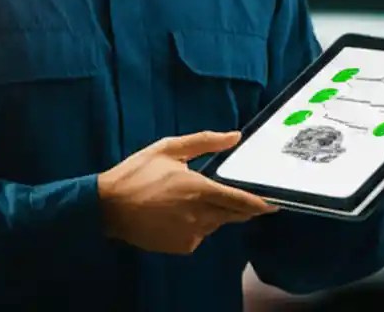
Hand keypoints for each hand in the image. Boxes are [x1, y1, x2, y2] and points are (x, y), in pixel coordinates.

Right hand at [97, 131, 277, 254]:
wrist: (108, 207)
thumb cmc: (137, 173)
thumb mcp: (169, 148)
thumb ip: (204, 142)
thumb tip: (235, 136)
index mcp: (199, 189)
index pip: (240, 200)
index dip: (260, 203)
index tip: (276, 202)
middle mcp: (199, 215)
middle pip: (234, 214)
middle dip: (240, 206)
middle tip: (233, 194)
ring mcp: (191, 234)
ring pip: (216, 224)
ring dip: (215, 214)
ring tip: (190, 199)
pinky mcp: (182, 247)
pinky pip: (200, 235)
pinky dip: (197, 225)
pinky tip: (178, 214)